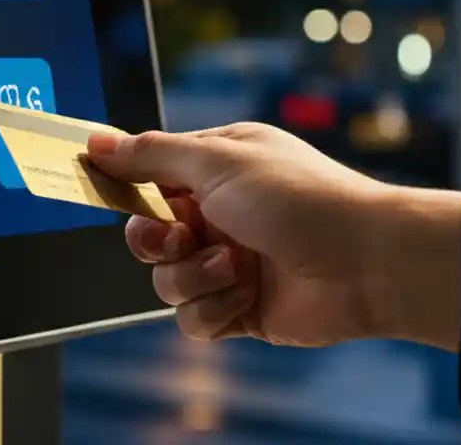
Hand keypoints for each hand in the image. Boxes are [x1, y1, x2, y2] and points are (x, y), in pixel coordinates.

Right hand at [86, 123, 460, 350]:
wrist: (367, 263)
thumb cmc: (300, 198)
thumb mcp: (217, 161)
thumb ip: (151, 154)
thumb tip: (96, 140)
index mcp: (215, 168)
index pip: (148, 175)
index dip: (122, 184)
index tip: (93, 185)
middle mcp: (218, 215)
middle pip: (146, 234)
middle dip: (153, 241)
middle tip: (179, 238)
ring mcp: (229, 263)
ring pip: (165, 281)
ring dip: (193, 277)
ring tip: (235, 266)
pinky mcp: (240, 309)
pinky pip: (193, 319)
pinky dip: (214, 309)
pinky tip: (246, 296)